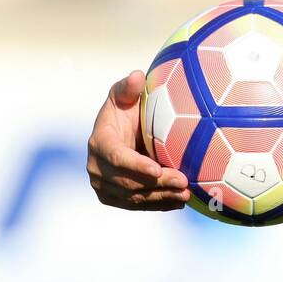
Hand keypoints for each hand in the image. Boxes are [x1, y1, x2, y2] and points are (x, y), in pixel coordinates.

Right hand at [86, 70, 189, 209]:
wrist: (122, 132)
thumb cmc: (126, 110)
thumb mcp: (125, 95)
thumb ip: (128, 88)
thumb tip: (136, 76)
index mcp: (99, 141)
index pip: (116, 157)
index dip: (135, 166)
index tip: (157, 170)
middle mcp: (96, 167)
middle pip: (128, 181)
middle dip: (156, 184)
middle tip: (183, 181)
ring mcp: (103, 185)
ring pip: (133, 197)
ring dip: (160, 197)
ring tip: (186, 193)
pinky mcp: (113, 197)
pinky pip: (136, 205)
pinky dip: (158, 205)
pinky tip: (178, 201)